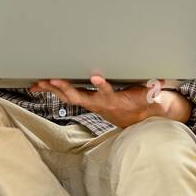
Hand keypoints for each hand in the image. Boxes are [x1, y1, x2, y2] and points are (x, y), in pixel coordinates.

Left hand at [28, 75, 178, 129]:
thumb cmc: (142, 104)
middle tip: (52, 78)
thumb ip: (154, 92)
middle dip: (65, 88)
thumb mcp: (151, 99)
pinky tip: (37, 85)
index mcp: (114, 101)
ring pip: (68, 96)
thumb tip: (158, 84)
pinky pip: (64, 95)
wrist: (134, 118)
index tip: (96, 77)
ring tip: (38, 81)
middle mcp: (98, 103)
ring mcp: (89, 103)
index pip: (107, 93)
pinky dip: (50, 89)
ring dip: (52, 89)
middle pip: (79, 96)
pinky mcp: (83, 101)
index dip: (101, 86)